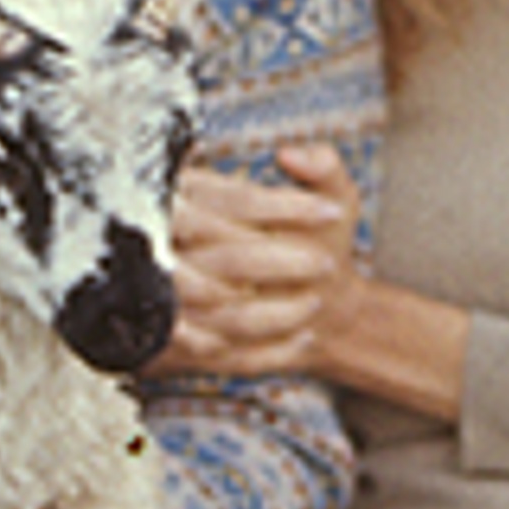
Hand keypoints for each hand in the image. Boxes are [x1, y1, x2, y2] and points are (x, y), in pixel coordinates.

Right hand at [158, 141, 364, 379]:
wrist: (319, 304)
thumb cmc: (317, 241)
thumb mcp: (329, 193)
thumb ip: (322, 166)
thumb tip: (292, 155)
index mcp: (201, 196)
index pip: (233, 200)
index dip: (285, 208)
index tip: (330, 213)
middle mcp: (179, 244)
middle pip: (225, 257)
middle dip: (281, 262)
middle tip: (324, 265)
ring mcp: (178, 298)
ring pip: (223, 310)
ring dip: (277, 312)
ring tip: (313, 304)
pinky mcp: (188, 343)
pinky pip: (225, 353)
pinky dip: (269, 350)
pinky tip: (302, 338)